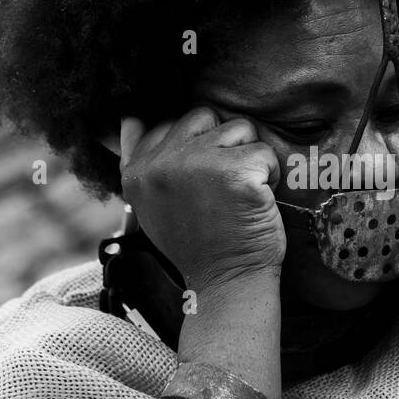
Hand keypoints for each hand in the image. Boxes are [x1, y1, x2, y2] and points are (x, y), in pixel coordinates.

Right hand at [118, 107, 285, 293]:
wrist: (226, 281)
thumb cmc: (196, 242)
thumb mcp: (150, 203)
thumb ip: (138, 158)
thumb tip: (128, 117)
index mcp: (138, 170)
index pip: (169, 123)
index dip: (195, 148)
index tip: (199, 186)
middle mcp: (162, 162)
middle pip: (205, 116)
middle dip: (223, 145)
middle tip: (222, 188)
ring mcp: (198, 164)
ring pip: (239, 129)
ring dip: (249, 158)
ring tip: (239, 194)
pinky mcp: (236, 172)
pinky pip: (265, 152)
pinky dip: (270, 176)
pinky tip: (257, 201)